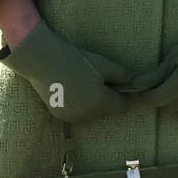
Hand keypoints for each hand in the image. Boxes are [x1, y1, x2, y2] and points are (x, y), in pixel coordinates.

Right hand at [0, 20, 129, 123]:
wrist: (42, 61)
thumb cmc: (75, 60)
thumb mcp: (104, 64)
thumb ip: (123, 75)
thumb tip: (135, 82)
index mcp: (101, 102)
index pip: (123, 107)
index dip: (123, 96)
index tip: (118, 86)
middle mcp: (87, 115)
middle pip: (107, 111)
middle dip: (107, 99)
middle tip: (98, 80)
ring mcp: (72, 117)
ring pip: (91, 114)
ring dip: (92, 104)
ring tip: (82, 84)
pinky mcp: (59, 116)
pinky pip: (76, 113)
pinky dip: (77, 105)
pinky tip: (71, 90)